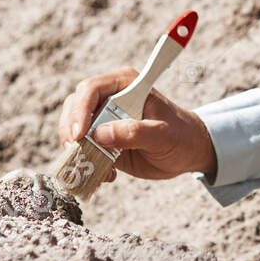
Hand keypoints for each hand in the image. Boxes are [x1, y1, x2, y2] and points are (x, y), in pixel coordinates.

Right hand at [58, 67, 216, 182]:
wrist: (188, 153)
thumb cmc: (181, 136)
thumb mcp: (162, 135)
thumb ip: (133, 132)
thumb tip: (100, 134)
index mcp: (126, 85)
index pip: (91, 89)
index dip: (81, 110)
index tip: (80, 134)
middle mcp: (110, 98)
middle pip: (74, 107)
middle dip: (71, 130)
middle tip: (76, 151)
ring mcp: (103, 118)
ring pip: (73, 128)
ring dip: (76, 149)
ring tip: (94, 167)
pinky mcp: (102, 139)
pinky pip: (83, 148)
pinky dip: (86, 162)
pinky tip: (107, 175)